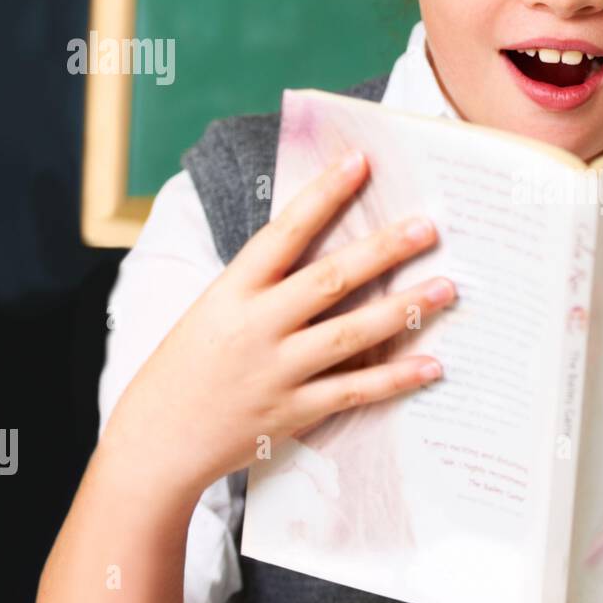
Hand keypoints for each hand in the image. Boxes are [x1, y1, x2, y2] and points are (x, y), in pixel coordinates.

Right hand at [100, 150, 456, 497]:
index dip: (323, 195)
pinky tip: (432, 364)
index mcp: (231, 291)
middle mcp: (255, 327)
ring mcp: (276, 372)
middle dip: (382, 250)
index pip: (283, 232)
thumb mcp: (215, 309)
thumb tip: (328, 242)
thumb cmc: (190, 365)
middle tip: (428, 226)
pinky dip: (395, 379)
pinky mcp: (292, 412)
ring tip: (446, 288)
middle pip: (329, 280)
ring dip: (403, 309)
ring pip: (350, 334)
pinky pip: (354, 391)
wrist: (157, 441)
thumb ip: (266, 282)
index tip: (360, 161)